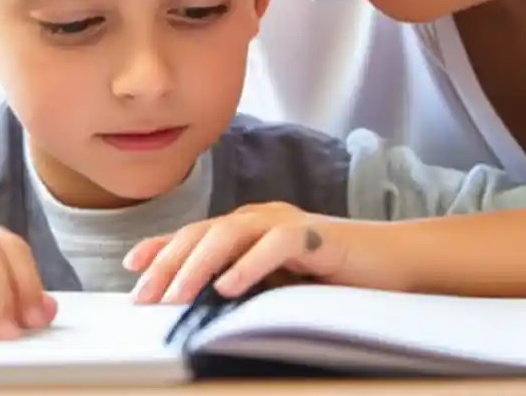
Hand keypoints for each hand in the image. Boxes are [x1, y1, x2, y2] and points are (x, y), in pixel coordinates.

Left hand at [123, 202, 347, 304]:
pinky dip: (250, 265)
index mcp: (249, 227)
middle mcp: (262, 218)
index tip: (131, 267)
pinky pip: (277, 245)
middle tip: (143, 296)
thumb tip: (197, 307)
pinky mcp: (318, 236)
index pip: (195, 232)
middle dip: (167, 263)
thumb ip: (241, 285)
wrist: (395, 262)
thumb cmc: (334, 277)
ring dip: (198, 264)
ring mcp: (288, 223)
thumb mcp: (276, 284)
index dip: (161, 246)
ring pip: (230, 233)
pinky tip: (229, 287)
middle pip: (203, 232)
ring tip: (175, 294)